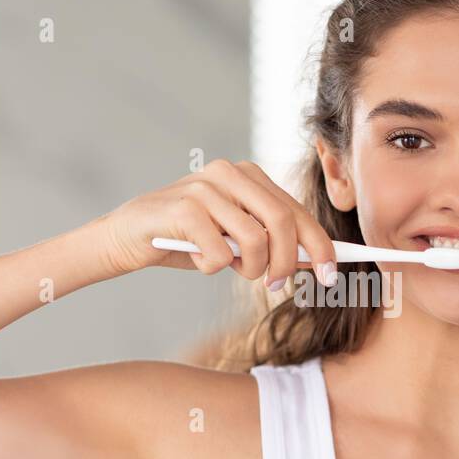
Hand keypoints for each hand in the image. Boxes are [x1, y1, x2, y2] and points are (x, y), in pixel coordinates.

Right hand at [99, 159, 337, 288]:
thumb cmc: (187, 240)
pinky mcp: (183, 208)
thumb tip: (313, 260)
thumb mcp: (234, 239)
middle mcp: (229, 173)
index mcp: (247, 175)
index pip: (296, 211)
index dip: (319, 245)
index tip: (331, 274)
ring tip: (228, 267)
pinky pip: (219, 253)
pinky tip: (197, 259)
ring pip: (254, 240)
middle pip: (282, 223)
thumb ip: (269, 241)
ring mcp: (205, 187)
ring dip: (248, 268)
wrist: (127, 238)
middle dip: (286, 262)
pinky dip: (212, 267)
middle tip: (275, 284)